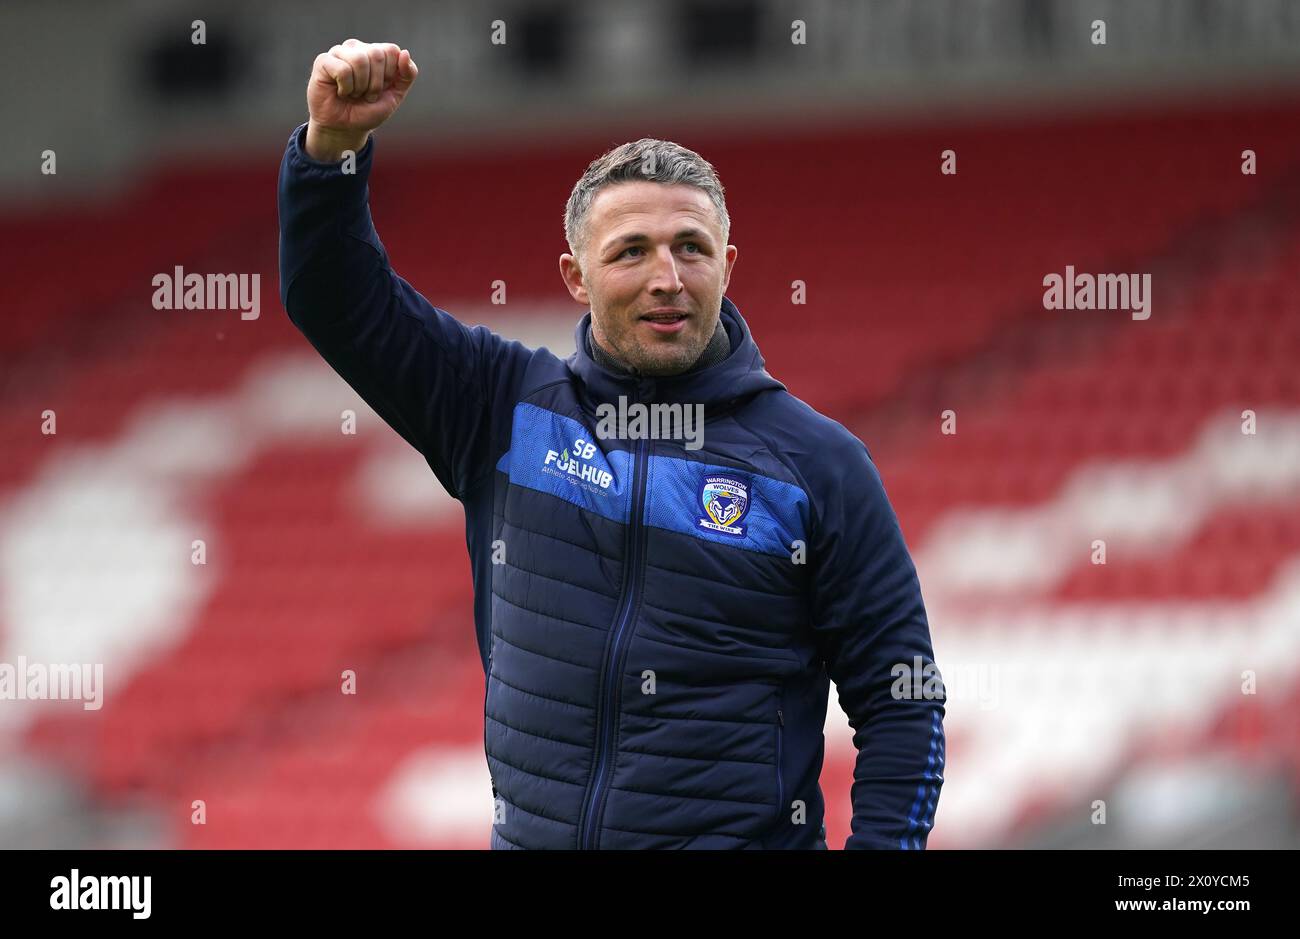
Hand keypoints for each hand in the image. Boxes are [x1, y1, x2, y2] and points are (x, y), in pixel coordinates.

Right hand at [305, 40, 417, 160]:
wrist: (346, 129)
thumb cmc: (369, 110)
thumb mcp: (395, 95)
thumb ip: (407, 75)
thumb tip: (405, 52)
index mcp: (376, 52)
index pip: (391, 50)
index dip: (389, 75)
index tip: (381, 89)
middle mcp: (358, 48)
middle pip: (376, 55)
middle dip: (375, 84)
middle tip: (366, 95)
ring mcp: (339, 52)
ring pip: (360, 60)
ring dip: (360, 86)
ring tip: (353, 94)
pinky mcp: (324, 61)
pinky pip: (342, 70)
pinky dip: (346, 88)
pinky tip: (340, 92)